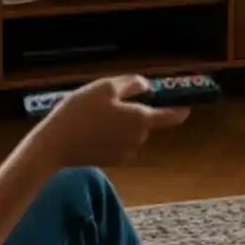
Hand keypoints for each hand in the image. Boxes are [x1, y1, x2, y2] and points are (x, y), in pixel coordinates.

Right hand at [29, 75, 189, 168]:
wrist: (56, 144)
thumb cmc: (81, 111)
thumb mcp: (105, 87)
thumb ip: (130, 84)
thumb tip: (146, 85)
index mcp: (140, 119)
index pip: (170, 116)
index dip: (180, 110)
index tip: (188, 105)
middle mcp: (138, 138)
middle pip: (143, 121)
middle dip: (131, 111)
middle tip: (106, 101)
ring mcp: (125, 152)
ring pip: (129, 132)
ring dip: (118, 123)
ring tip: (93, 115)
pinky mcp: (112, 160)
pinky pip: (117, 143)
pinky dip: (109, 136)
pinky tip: (90, 130)